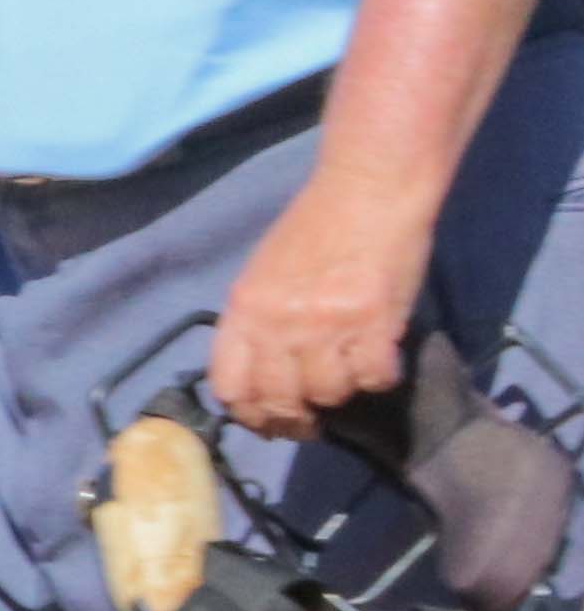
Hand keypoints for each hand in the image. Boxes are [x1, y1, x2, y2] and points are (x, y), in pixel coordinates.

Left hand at [213, 159, 434, 438]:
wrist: (367, 190)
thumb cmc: (315, 227)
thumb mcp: (264, 274)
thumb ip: (257, 323)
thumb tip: (261, 377)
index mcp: (243, 309)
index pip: (229, 386)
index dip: (248, 413)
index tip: (266, 420)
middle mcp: (277, 323)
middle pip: (277, 400)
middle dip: (295, 419)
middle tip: (311, 420)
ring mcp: (325, 325)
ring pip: (328, 394)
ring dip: (341, 393)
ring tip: (349, 372)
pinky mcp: (373, 323)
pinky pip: (374, 378)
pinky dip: (380, 376)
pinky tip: (380, 358)